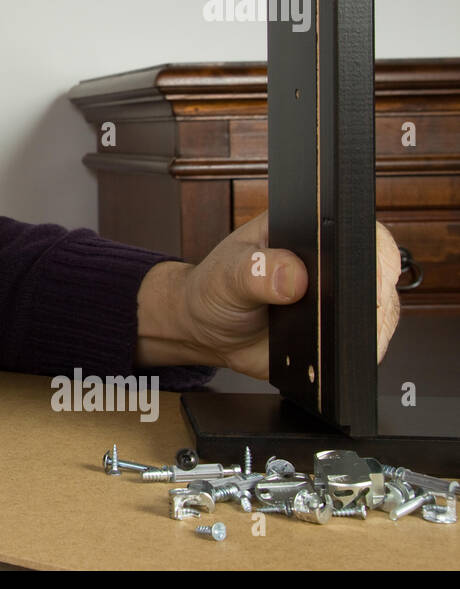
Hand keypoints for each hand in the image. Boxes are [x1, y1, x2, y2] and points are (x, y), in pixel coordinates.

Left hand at [165, 211, 401, 378]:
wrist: (208, 329)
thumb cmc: (217, 288)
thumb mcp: (227, 274)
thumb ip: (256, 271)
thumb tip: (292, 275)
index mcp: (310, 229)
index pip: (361, 231)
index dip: (376, 253)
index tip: (370, 279)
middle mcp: (336, 262)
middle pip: (380, 275)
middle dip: (370, 299)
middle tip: (335, 318)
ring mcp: (342, 300)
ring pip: (381, 314)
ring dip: (361, 331)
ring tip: (319, 338)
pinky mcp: (340, 334)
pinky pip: (364, 347)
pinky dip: (351, 355)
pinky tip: (324, 358)